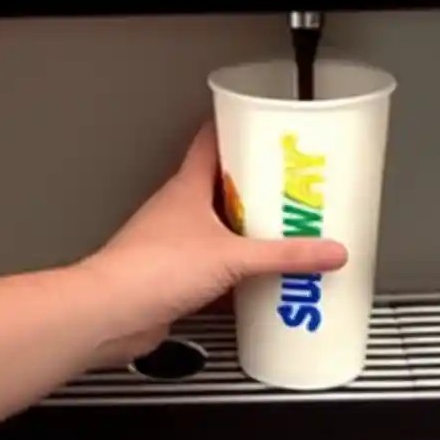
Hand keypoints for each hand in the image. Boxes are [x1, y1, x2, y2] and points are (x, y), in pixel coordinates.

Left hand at [81, 121, 347, 366]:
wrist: (111, 314)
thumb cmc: (150, 269)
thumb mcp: (233, 257)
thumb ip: (284, 255)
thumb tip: (328, 251)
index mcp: (187, 187)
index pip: (211, 141)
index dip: (236, 128)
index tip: (264, 126)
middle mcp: (178, 210)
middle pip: (223, 187)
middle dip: (257, 189)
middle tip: (291, 189)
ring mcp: (174, 243)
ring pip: (219, 229)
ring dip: (247, 234)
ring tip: (284, 236)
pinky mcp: (174, 277)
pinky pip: (214, 268)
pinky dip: (236, 273)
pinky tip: (257, 283)